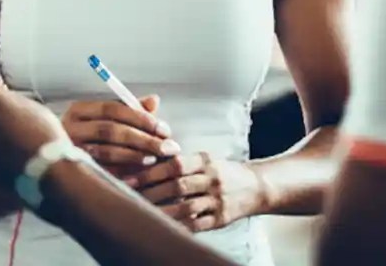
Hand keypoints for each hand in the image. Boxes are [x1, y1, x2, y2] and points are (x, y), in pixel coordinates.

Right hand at [60, 97, 179, 173]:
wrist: (51, 159)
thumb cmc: (87, 135)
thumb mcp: (103, 118)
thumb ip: (129, 110)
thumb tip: (154, 101)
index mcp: (78, 110)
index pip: (112, 109)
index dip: (140, 118)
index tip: (163, 128)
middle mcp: (70, 128)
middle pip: (110, 130)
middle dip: (143, 139)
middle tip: (168, 147)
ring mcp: (69, 151)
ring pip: (105, 152)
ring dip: (134, 156)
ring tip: (155, 159)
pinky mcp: (74, 171)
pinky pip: (102, 172)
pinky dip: (122, 174)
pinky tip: (139, 176)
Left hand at [127, 152, 267, 232]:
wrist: (256, 187)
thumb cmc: (221, 172)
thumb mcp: (204, 160)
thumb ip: (179, 161)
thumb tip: (143, 161)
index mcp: (205, 161)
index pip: (176, 164)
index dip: (151, 171)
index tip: (131, 178)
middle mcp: (212, 179)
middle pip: (178, 186)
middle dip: (151, 192)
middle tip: (129, 197)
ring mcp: (218, 200)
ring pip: (186, 207)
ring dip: (162, 211)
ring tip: (142, 213)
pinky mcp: (221, 219)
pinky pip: (197, 224)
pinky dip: (179, 226)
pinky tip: (162, 226)